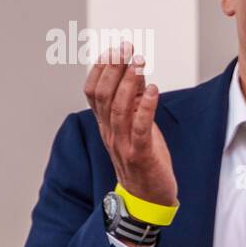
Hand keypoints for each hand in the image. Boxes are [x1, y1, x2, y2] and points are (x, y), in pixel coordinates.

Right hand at [84, 41, 176, 206]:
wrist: (148, 198)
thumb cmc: (144, 160)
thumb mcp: (137, 127)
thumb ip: (133, 103)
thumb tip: (136, 72)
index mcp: (105, 125)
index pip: (93, 92)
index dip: (101, 69)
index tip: (113, 49)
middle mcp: (109, 133)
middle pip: (103, 95)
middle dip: (114, 68)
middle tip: (126, 48)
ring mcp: (123, 145)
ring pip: (118, 108)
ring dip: (129, 82)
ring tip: (139, 62)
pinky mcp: (141, 155)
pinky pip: (140, 128)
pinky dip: (145, 107)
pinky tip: (152, 90)